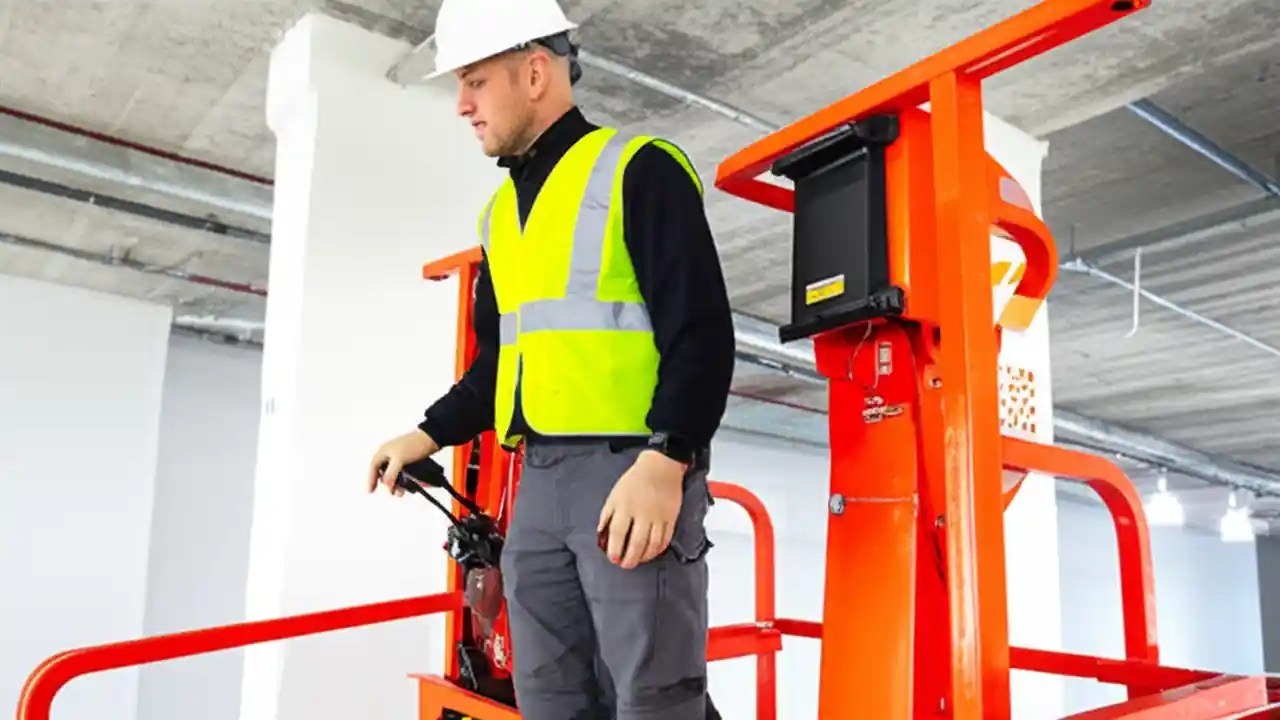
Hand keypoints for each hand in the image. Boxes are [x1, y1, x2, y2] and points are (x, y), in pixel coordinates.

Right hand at [367, 429, 439, 496]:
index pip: (374, 467)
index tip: (370, 490)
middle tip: (391, 492)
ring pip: (393, 473)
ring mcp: (399, 456)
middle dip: (387, 483)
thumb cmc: (414, 444)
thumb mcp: (400, 460)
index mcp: (384, 451)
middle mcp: (389, 453)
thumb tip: (386, 485)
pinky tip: (407, 485)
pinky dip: (403, 479)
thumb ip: (391, 474)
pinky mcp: (408, 458)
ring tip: (401, 491)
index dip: (371, 479)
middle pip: (383, 471)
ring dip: (396, 483)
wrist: (432, 438)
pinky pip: (402, 472)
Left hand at [597, 450, 686, 568]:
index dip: (614, 548)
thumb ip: (607, 515)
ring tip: (638, 560)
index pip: (618, 532)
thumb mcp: (615, 495)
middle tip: (625, 564)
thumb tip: (601, 535)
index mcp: (626, 506)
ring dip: (644, 556)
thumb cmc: (635, 481)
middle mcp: (643, 513)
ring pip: (653, 544)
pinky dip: (658, 549)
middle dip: (630, 558)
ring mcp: (659, 516)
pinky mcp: (671, 518)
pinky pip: (666, 539)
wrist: (660, 468)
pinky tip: (652, 552)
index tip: (613, 558)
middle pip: (637, 542)